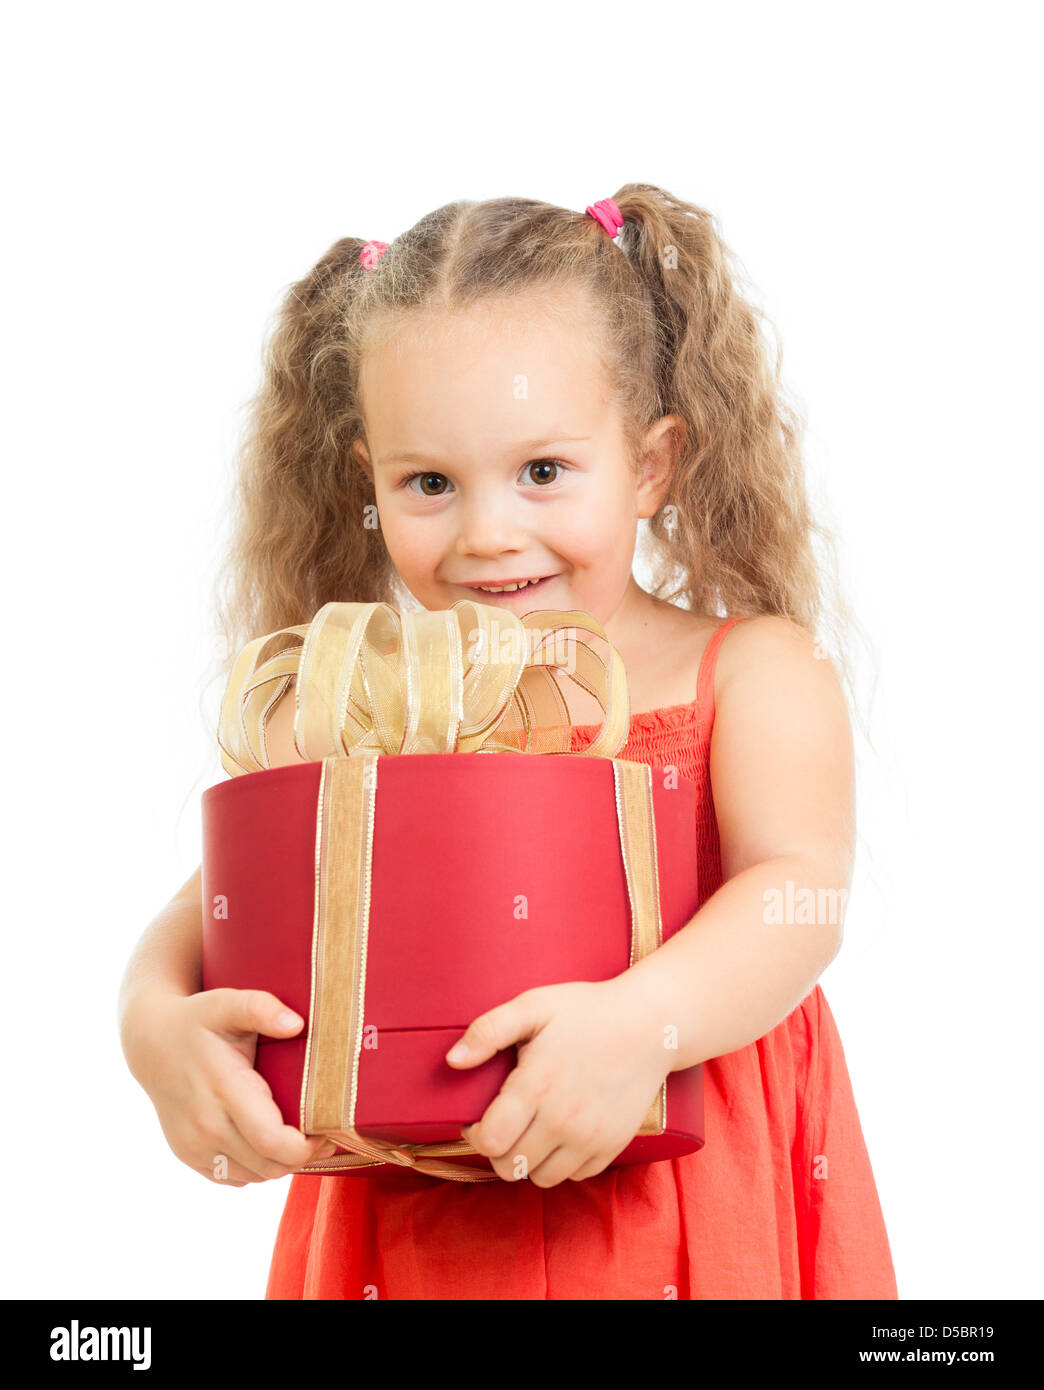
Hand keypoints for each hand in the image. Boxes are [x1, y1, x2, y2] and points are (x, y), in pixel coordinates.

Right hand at [121, 988, 338, 1184]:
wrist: (151, 1043)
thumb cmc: (197, 1021)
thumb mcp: (227, 1003)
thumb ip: (261, 1008)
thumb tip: (295, 1024)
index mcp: (223, 1090)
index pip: (272, 1141)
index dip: (306, 1147)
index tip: (329, 1131)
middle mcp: (205, 1126)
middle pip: (268, 1165)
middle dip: (302, 1157)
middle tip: (323, 1134)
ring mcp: (193, 1146)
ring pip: (253, 1176)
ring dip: (280, 1164)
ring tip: (297, 1137)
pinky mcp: (188, 1155)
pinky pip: (232, 1177)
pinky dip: (255, 1167)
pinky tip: (265, 1143)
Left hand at [445, 975, 671, 1186]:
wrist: (651, 1024)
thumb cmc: (587, 1010)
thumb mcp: (534, 1005)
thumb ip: (488, 1031)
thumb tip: (452, 1061)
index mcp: (537, 1087)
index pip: (489, 1142)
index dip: (475, 1133)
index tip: (480, 1116)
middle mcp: (563, 1121)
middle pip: (509, 1167)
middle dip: (498, 1149)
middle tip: (505, 1123)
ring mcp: (591, 1137)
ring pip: (541, 1178)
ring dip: (529, 1159)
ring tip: (532, 1129)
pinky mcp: (612, 1146)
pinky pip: (575, 1175)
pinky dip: (562, 1162)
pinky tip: (562, 1132)